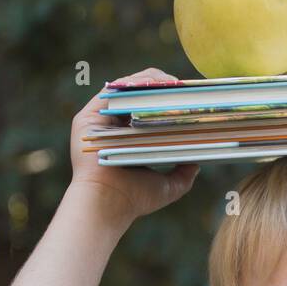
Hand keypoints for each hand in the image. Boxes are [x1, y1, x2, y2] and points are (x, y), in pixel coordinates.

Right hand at [69, 68, 199, 222]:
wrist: (107, 205)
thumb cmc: (134, 198)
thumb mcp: (168, 186)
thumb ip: (183, 174)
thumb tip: (197, 162)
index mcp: (127, 139)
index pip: (148, 111)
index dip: (169, 101)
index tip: (192, 99)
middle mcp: (112, 126)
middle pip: (137, 96)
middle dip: (163, 88)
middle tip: (186, 88)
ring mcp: (99, 120)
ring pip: (125, 89)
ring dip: (150, 81)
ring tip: (173, 83)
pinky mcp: (88, 116)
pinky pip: (112, 91)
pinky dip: (132, 83)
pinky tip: (153, 84)